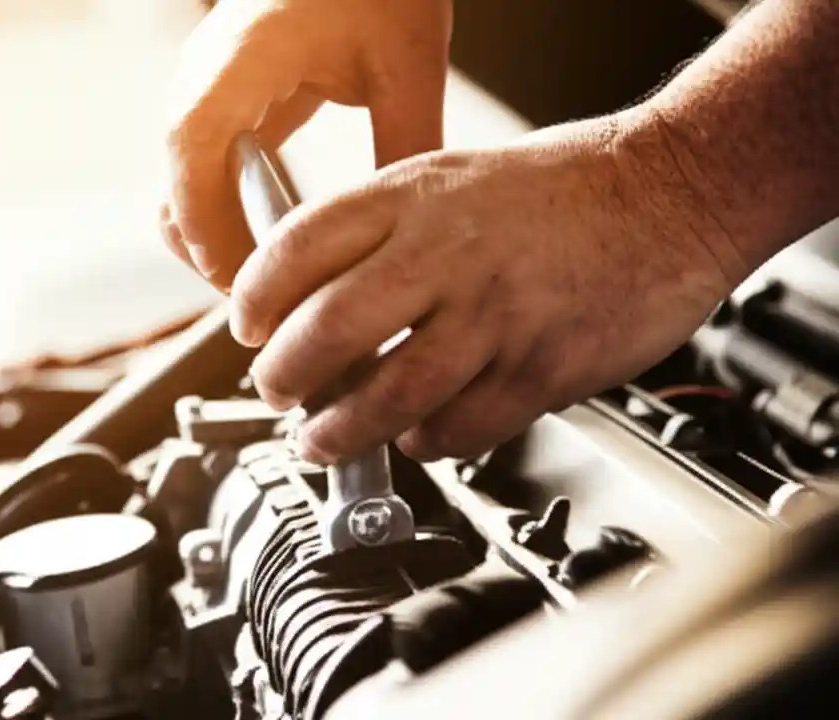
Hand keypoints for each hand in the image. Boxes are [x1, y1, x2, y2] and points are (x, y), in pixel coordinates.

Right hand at [162, 0, 452, 289]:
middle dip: (215, 258)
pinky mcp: (225, 102)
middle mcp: (203, 84)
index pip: (191, 162)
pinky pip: (205, 176)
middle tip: (274, 310)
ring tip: (278, 285)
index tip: (250, 291)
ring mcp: (207, 94)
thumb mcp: (405, 61)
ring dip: (220, 242)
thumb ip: (405, 142)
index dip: (210, 236)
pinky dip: (228, 216)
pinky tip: (279, 240)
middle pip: (176, 194)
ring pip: (184, 193)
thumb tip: (410, 228)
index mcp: (234, 66)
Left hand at [231, 110, 750, 463]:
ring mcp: (495, 315)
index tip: (246, 331)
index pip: (296, 250)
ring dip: (341, 433)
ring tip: (322, 443)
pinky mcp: (541, 369)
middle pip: (328, 332)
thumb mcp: (449, 179)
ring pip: (389, 395)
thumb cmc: (558, 190)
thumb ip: (379, 232)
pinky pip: (459, 428)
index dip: (253, 301)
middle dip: (283, 378)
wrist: (671, 193)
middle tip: (278, 395)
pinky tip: (415, 438)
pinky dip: (424, 445)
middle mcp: (446, 254)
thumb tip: (306, 298)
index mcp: (413, 197)